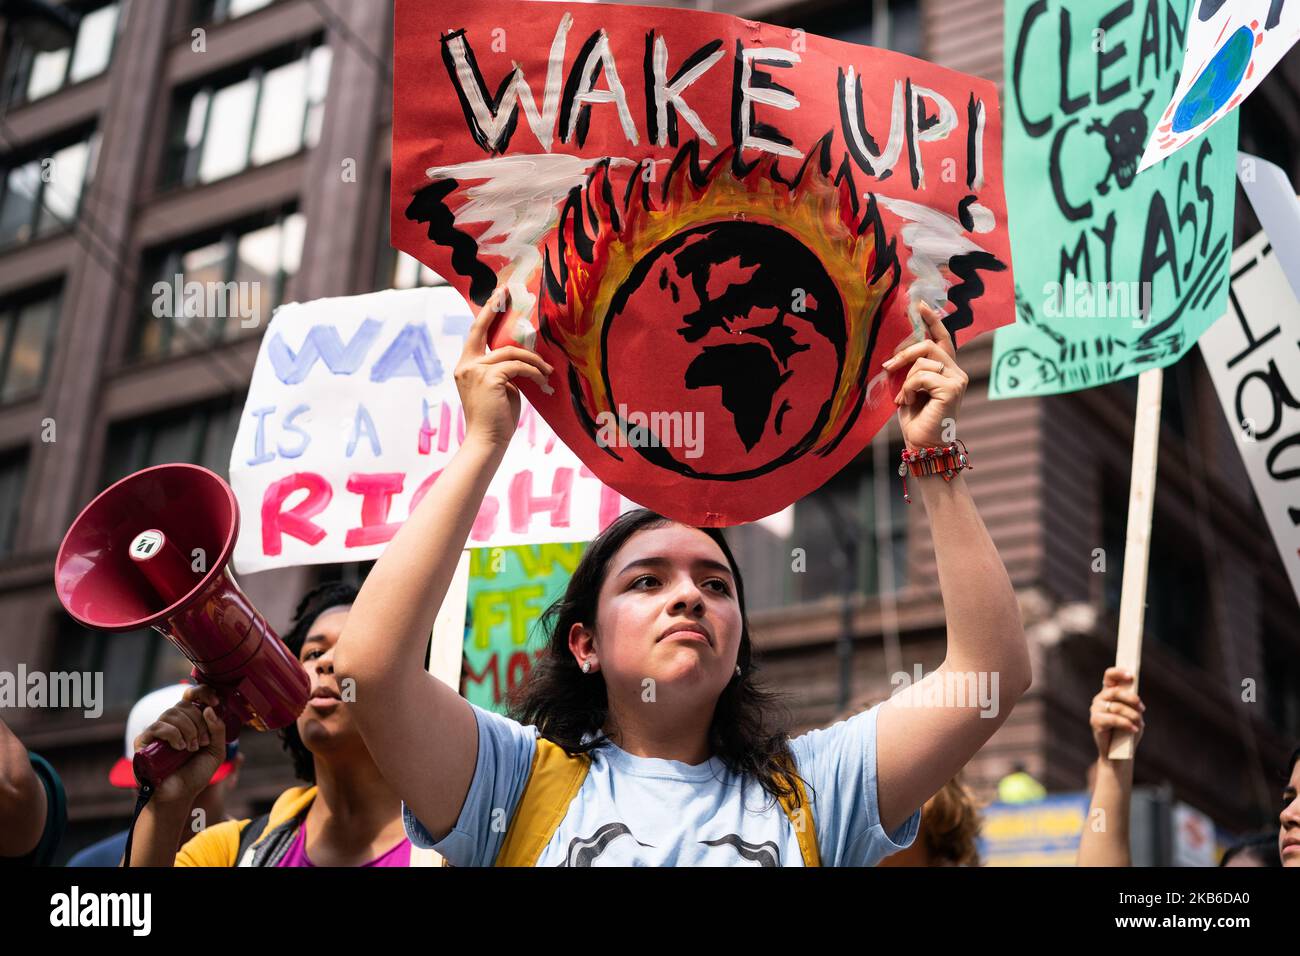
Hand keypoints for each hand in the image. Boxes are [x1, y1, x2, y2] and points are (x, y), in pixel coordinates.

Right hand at [132, 684, 225, 804]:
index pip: (191, 696)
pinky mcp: (144, 742)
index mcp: (188, 721)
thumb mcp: (216, 750)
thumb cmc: (196, 774)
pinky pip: (158, 726)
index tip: (216, 701)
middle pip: (184, 704)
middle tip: (202, 742)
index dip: (203, 692)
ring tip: (192, 748)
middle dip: (199, 722)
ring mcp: (157, 731)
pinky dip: (173, 734)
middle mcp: (171, 723)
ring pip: (172, 713)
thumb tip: (209, 709)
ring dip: (188, 729)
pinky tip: (180, 747)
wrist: (179, 795)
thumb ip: (218, 730)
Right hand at [454, 287, 554, 449]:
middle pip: (484, 330)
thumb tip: (521, 357)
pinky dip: (534, 372)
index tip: (497, 294)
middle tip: (509, 292)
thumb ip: (503, 369)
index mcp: (466, 366)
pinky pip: (518, 367)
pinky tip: (543, 381)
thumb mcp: (499, 387)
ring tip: (546, 372)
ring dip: (533, 361)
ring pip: (511, 353)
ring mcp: (475, 370)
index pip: (475, 334)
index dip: (486, 313)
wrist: (487, 441)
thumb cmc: (496, 418)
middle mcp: (466, 365)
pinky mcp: (489, 377)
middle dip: (494, 307)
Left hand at [882, 302, 967, 451]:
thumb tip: (898, 350)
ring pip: (922, 361)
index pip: (943, 339)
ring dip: (905, 379)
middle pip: (929, 345)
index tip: (919, 304)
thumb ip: (910, 368)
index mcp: (947, 369)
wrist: (922, 444)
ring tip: (904, 398)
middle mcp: (956, 372)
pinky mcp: (952, 389)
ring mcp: (957, 380)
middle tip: (887, 365)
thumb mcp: (909, 387)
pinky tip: (909, 402)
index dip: (932, 320)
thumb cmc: (915, 418)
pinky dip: (909, 388)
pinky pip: (921, 376)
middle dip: (905, 352)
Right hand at [1090, 667, 1144, 760]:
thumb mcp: (1134, 714)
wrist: (1119, 753)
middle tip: (1142, 708)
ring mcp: (1095, 710)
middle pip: (1115, 691)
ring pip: (1117, 707)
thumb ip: (1132, 703)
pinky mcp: (1095, 721)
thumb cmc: (1128, 731)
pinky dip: (1126, 724)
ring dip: (1132, 716)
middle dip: (1131, 698)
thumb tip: (1135, 696)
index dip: (1119, 673)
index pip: (1109, 676)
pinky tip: (1133, 729)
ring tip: (1138, 725)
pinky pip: (1113, 719)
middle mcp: (1100, 699)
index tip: (1131, 676)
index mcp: (1109, 693)